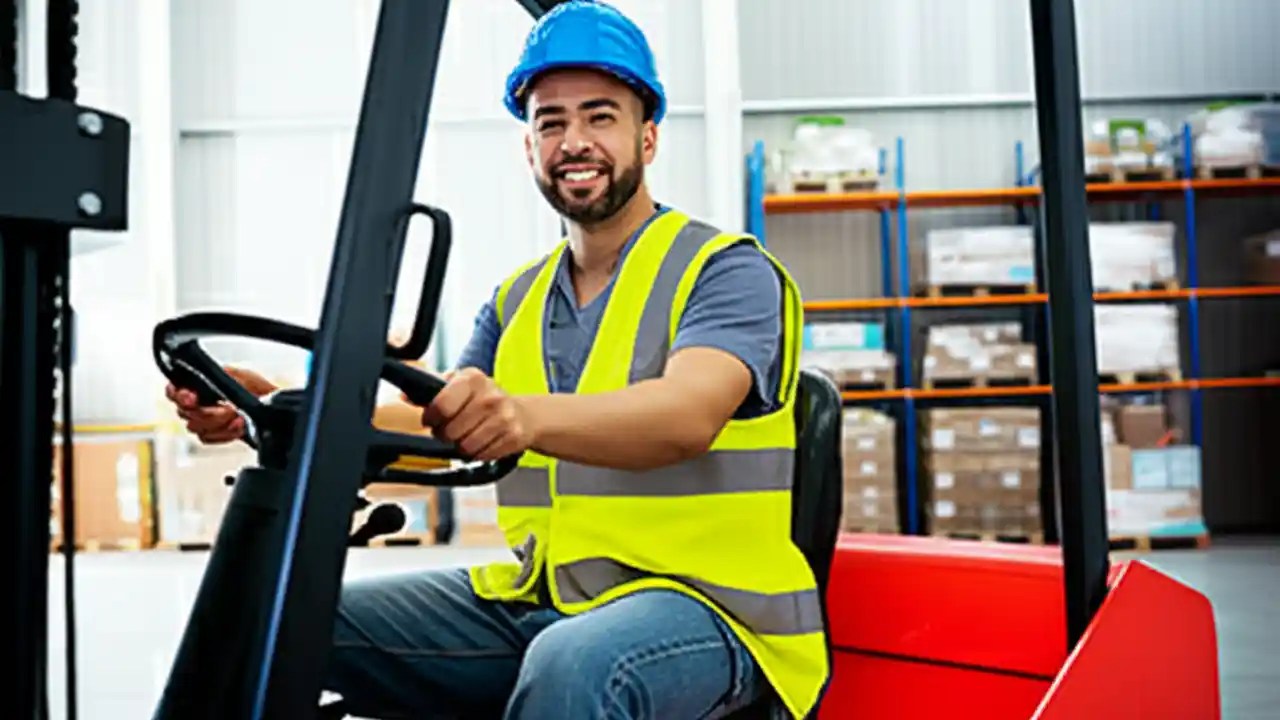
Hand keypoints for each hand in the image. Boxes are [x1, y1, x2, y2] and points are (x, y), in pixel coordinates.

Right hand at [165, 366, 276, 443]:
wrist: (271, 406)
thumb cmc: (256, 388)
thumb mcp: (237, 375)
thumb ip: (215, 376)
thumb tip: (202, 378)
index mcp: (198, 385)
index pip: (173, 391)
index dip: (179, 395)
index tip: (192, 398)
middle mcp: (196, 403)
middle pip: (184, 413)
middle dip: (209, 412)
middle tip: (230, 408)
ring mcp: (203, 420)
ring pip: (195, 427)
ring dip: (220, 423)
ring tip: (239, 416)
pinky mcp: (212, 434)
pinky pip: (207, 438)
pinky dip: (224, 433)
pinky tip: (238, 426)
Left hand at [419, 368, 533, 460]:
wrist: (523, 414)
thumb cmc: (484, 400)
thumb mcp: (459, 387)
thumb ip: (431, 391)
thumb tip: (405, 395)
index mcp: (473, 378)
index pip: (441, 405)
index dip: (431, 418)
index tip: (433, 420)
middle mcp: (490, 395)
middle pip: (450, 431)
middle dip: (446, 435)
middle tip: (452, 430)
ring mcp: (504, 416)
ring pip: (465, 447)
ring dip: (461, 446)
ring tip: (468, 436)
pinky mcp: (513, 436)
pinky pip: (481, 455)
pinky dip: (478, 453)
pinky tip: (483, 441)